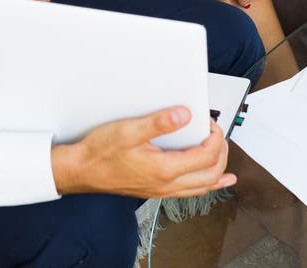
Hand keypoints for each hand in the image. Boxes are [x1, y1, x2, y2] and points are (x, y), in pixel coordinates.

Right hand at [52, 107, 234, 198]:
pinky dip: (205, 185)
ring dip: (217, 171)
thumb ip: (159, 123)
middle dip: (221, 154)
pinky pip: (189, 191)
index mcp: (165, 169)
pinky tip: (210, 182)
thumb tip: (184, 115)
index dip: (215, 138)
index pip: (205, 156)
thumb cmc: (101, 152)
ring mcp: (162, 189)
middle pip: (210, 174)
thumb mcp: (130, 130)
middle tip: (218, 135)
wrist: (82, 170)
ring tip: (224, 157)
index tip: (211, 123)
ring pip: (202, 187)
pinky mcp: (155, 189)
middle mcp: (167, 184)